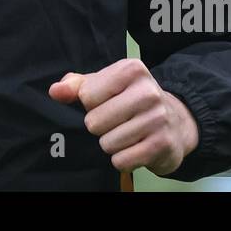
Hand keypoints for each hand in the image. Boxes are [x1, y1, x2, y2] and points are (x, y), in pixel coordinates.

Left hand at [48, 58, 199, 176]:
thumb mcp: (103, 85)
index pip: (87, 96)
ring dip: (111, 144)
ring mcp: (158, 118)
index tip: (108, 102)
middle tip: (117, 122)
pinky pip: (122, 161)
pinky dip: (123, 159)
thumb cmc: (129, 100)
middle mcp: (148, 91)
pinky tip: (135, 148)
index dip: (91, 105)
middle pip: (94, 122)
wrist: (175, 121)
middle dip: (100, 127)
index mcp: (131, 69)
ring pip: (107, 143)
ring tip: (126, 134)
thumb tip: (55, 91)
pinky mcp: (163, 144)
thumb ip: (75, 86)